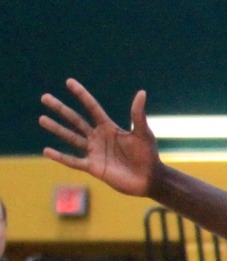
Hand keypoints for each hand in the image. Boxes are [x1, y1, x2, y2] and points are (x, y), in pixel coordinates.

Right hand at [39, 80, 160, 197]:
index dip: (81, 95)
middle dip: (61, 109)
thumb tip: (141, 92)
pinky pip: (73, 161)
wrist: (150, 179)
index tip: (69, 82)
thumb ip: (138, 114)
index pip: (92, 107)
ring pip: (71, 138)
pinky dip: (60, 157)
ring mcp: (94, 152)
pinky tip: (46, 151)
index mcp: (109, 127)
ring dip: (56, 128)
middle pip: (76, 120)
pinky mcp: (93, 167)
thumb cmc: (149, 155)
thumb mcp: (143, 133)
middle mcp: (98, 137)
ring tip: (42, 119)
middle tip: (44, 97)